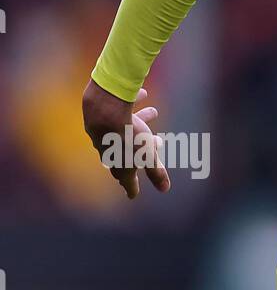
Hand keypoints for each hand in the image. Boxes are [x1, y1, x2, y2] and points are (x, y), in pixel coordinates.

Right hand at [82, 80, 170, 198]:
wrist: (105, 107)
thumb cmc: (129, 134)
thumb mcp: (147, 154)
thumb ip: (156, 171)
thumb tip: (165, 189)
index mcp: (119, 164)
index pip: (126, 181)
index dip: (131, 188)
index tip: (132, 195)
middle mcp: (108, 150)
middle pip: (126, 154)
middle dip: (141, 151)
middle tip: (155, 146)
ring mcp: (102, 132)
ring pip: (124, 128)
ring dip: (142, 122)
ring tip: (155, 112)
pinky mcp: (98, 115)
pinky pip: (119, 111)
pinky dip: (132, 105)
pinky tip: (143, 94)